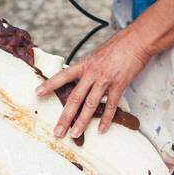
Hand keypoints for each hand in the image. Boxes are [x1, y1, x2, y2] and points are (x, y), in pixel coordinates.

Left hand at [36, 27, 151, 138]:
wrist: (136, 41)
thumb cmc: (118, 45)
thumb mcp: (97, 54)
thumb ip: (88, 68)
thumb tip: (81, 78)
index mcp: (85, 64)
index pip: (63, 75)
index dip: (50, 85)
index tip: (37, 93)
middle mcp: (92, 73)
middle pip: (75, 97)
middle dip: (65, 116)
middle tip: (57, 131)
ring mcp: (106, 80)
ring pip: (91, 105)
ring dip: (82, 121)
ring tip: (74, 133)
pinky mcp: (119, 86)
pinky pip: (111, 106)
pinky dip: (106, 119)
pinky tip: (100, 130)